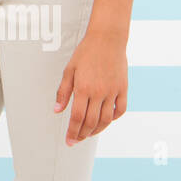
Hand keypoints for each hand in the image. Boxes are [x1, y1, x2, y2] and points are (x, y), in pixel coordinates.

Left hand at [53, 30, 126, 145]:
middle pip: (91, 122)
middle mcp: (98, 92)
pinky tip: (106, 120)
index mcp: (83, 88)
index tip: (69, 141)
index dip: (72, 131)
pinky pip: (120, 110)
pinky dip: (113, 118)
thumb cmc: (85, 52)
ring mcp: (112, 91)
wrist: (107, 39)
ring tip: (89, 133)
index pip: (77, 117)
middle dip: (82, 134)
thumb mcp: (69, 70)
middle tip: (76, 140)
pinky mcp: (123, 89)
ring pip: (106, 119)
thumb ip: (63, 92)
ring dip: (97, 130)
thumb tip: (57, 110)